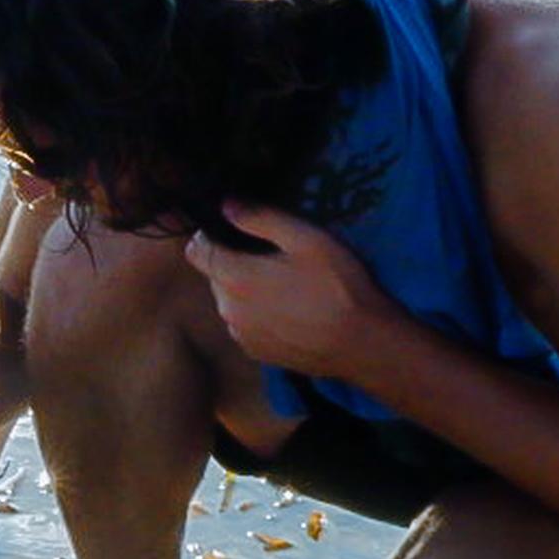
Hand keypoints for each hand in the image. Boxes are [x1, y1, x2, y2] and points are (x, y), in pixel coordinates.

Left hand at [183, 204, 398, 383]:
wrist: (362, 343)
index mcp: (234, 279)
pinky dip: (256, 313)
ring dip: (244, 289)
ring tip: (285, 285)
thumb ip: (260, 218)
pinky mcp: (256, 352)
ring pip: (229, 301)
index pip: (196, 251)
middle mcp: (228, 310)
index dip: (210, 235)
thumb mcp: (306, 239)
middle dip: (232, 261)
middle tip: (272, 257)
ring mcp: (241, 335)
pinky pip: (244, 323)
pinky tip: (289, 310)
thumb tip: (226, 206)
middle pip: (214, 275)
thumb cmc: (338, 286)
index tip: (236, 231)